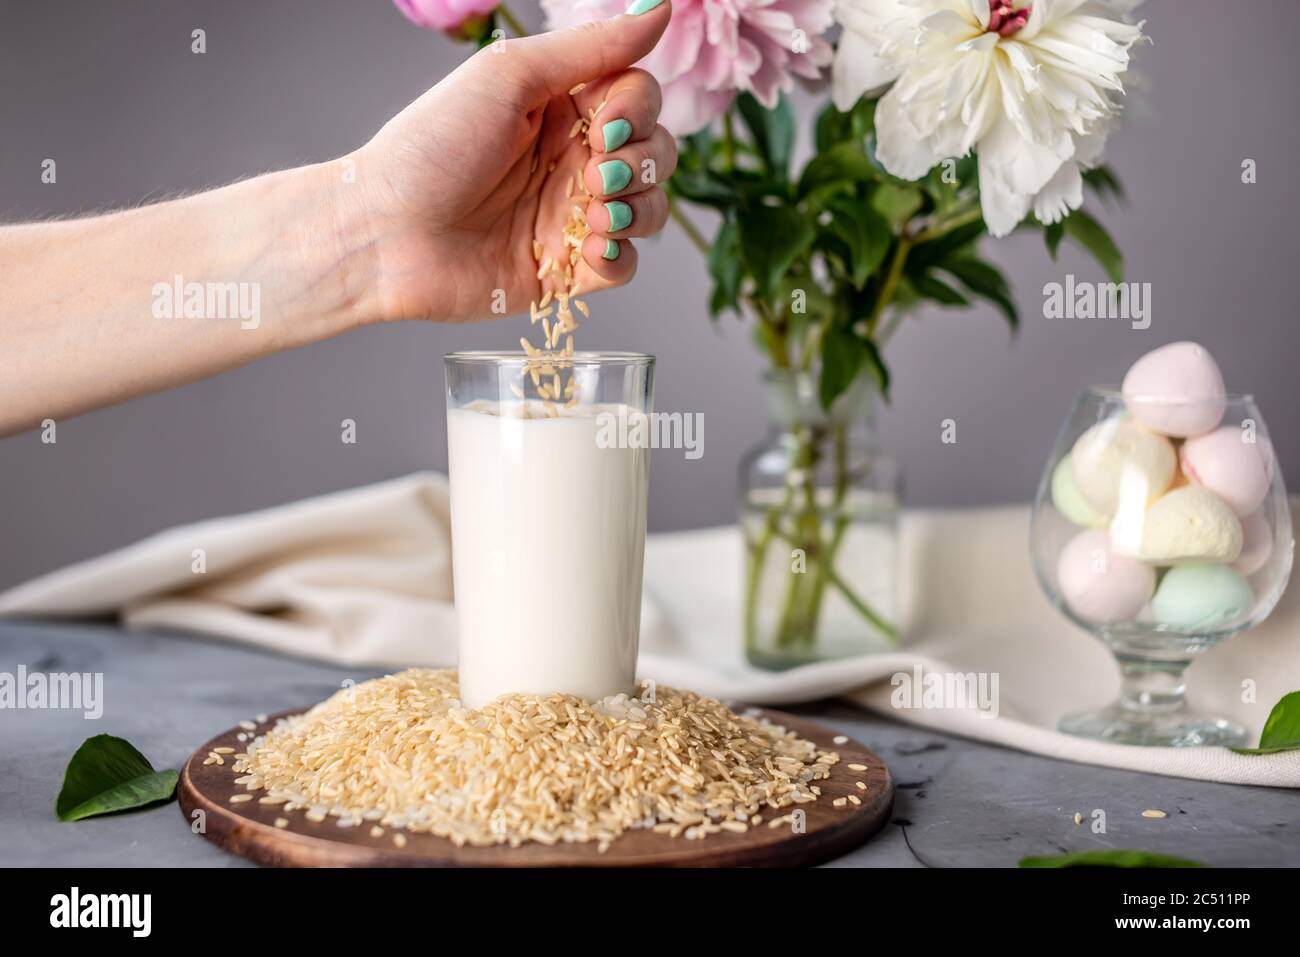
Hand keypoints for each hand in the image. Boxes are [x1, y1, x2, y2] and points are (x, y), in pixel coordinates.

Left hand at [347, 3, 674, 324]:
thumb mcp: (510, 77)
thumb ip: (591, 46)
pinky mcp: (565, 271)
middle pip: (656, 152)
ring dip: (637, 209)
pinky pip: (625, 266)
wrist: (386, 234)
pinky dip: (619, 258)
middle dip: (640, 162)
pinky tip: (589, 252)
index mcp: (561, 108)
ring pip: (650, 209)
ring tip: (593, 215)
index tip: (603, 124)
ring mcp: (571, 217)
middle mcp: (572, 160)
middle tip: (593, 173)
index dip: (637, 110)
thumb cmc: (432, 147)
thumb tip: (662, 6)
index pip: (639, 97)